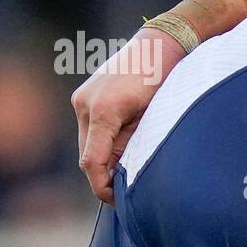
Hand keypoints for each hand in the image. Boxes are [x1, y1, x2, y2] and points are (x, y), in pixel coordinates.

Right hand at [73, 27, 184, 202]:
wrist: (161, 45)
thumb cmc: (165, 81)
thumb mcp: (153, 120)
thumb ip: (133, 147)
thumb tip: (122, 175)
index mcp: (104, 112)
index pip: (92, 162)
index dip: (102, 187)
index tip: (116, 201)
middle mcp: (85, 105)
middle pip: (87, 155)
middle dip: (104, 175)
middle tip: (125, 191)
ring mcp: (82, 99)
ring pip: (87, 143)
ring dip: (104, 158)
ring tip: (127, 167)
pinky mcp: (85, 96)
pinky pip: (90, 130)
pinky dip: (103, 142)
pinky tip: (122, 147)